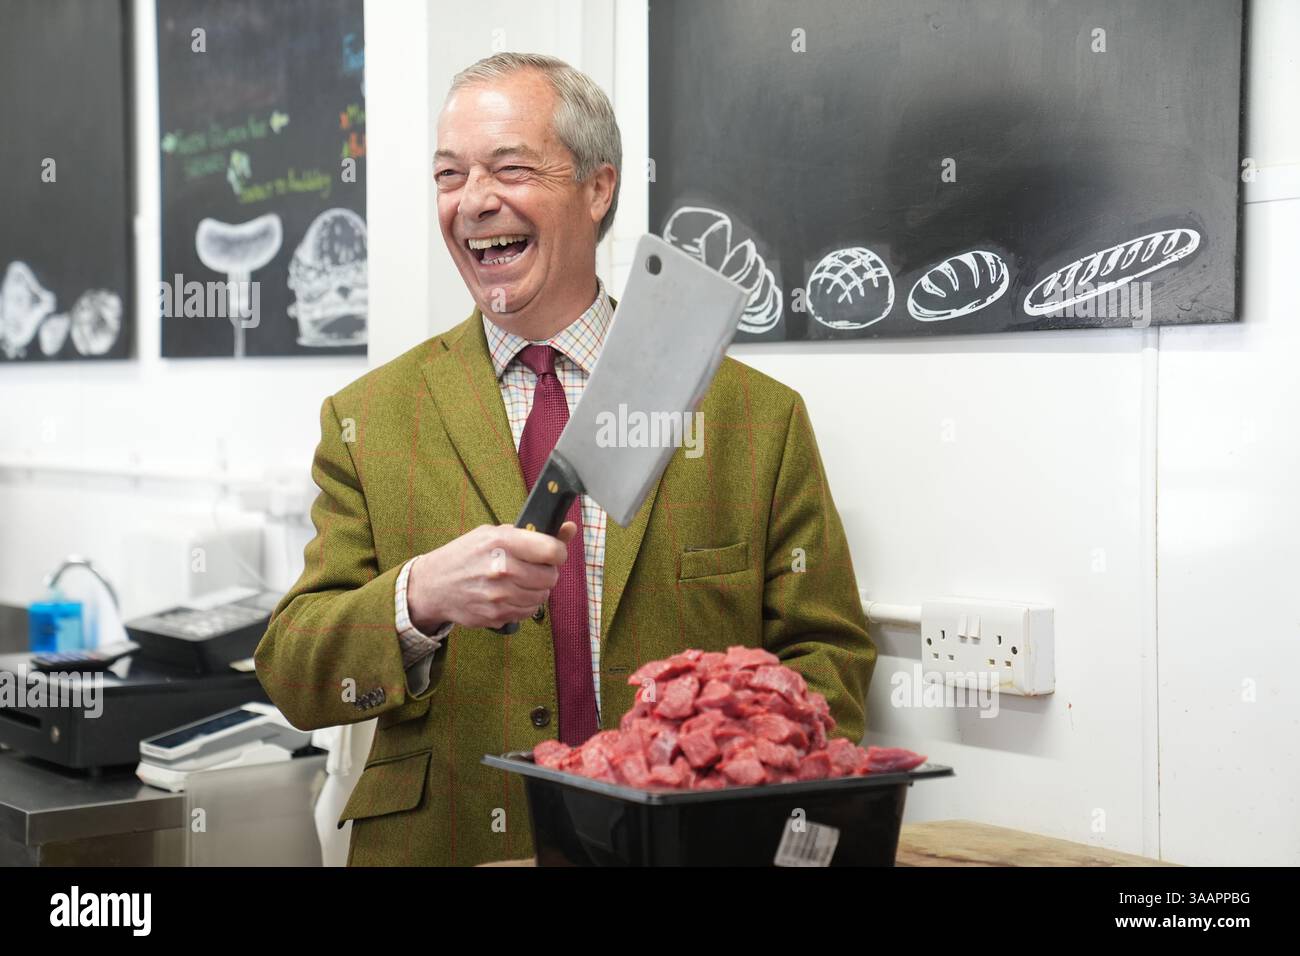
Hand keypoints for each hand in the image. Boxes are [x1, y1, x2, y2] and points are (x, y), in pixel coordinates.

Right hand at [406, 522, 577, 630]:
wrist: (433, 585)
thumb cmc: (465, 555)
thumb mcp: (493, 534)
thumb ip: (533, 533)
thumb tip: (570, 529)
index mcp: (502, 542)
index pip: (552, 550)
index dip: (558, 552)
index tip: (553, 553)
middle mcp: (502, 569)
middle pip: (550, 577)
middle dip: (546, 572)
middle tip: (533, 568)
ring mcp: (499, 595)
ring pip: (542, 596)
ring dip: (536, 589)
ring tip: (519, 581)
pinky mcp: (496, 616)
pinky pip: (528, 612)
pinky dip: (524, 604)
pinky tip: (510, 595)